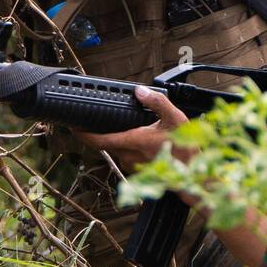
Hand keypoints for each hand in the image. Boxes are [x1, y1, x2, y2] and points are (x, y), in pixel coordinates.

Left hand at [70, 87, 191, 174]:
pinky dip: (127, 147)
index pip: (98, 141)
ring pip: (116, 149)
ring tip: (128, 128)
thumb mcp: (174, 119)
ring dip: (118, 139)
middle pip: (105, 143)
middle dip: (102, 132)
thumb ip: (156, 102)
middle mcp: (127, 156)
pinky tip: (139, 140)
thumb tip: (139, 91)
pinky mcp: (137, 170)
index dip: (82, 135)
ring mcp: (131, 165)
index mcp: (132, 142)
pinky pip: (125, 155)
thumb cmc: (185, 150)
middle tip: (101, 120)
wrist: (193, 175)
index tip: (74, 128)